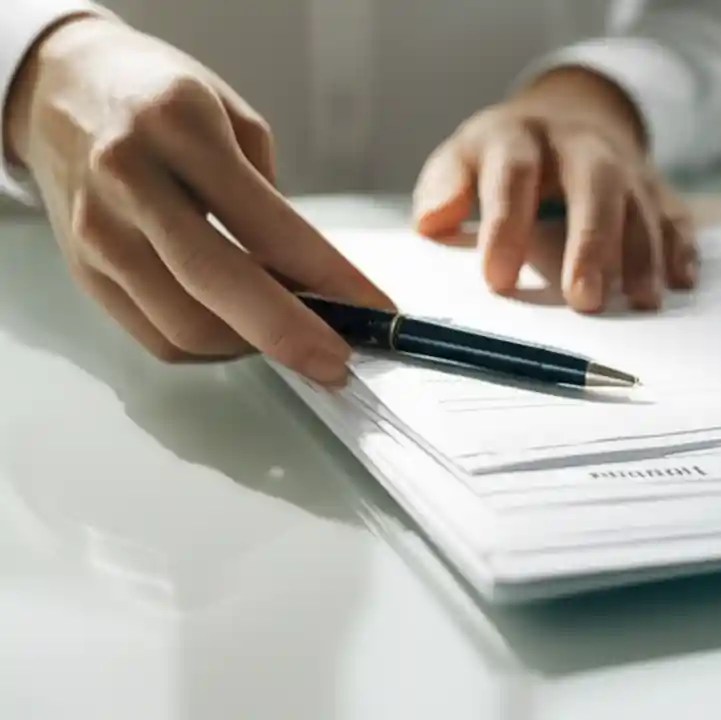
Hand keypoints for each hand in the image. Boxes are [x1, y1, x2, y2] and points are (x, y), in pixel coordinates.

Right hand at [3, 17, 389, 384]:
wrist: (60, 90)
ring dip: (252, 344)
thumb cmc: (160, 100)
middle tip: (338, 360)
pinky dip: (212, 346)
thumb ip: (269, 200)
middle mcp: (130, 180)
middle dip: (290, 334)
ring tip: (293, 334)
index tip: (374, 311)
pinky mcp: (85, 272)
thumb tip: (312, 283)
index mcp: (180, 128)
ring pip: (186, 325)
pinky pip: (158, 336)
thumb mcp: (233, 118)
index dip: (329, 278)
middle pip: (217, 284)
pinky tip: (242, 330)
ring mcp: (100, 232)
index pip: (268, 225)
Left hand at [412, 67, 697, 312]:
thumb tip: (431, 223)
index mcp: (522, 138)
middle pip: (594, 186)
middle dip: (592, 243)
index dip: (506, 228)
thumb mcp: (463, 158)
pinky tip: (682, 282)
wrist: (569, 114)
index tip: (497, 281)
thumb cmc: (506, 154)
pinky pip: (676, 215)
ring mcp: (626, 167)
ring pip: (641, 206)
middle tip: (585, 300)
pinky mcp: (656, 189)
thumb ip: (443, 189)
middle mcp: (581, 146)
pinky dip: (682, 248)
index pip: (514, 176)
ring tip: (642, 303)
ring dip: (643, 255)